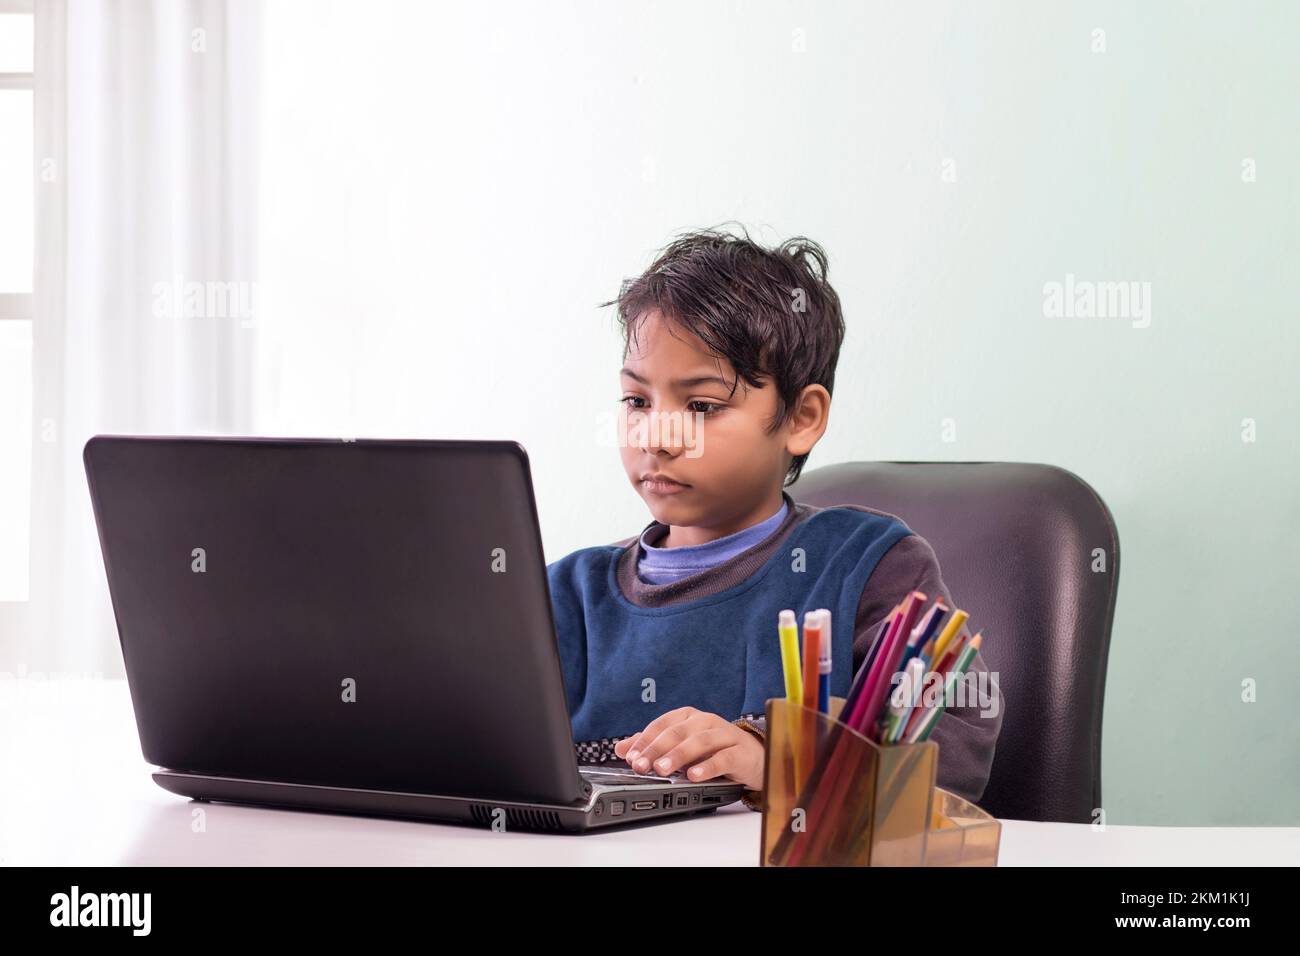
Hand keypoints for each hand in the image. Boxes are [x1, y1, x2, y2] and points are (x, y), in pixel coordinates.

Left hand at [613, 707, 764, 789]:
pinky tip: (694, 775)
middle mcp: (705, 721)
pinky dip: (707, 766)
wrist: (754, 758)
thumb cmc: (715, 751)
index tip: (630, 757)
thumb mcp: (682, 748)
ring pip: (699, 741)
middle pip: (677, 732)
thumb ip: (653, 747)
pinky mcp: (740, 751)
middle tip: (641, 766)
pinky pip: (723, 757)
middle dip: (656, 749)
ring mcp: (724, 734)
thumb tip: (620, 748)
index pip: (662, 724)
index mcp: (689, 717)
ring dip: (678, 755)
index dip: (644, 740)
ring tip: (662, 770)